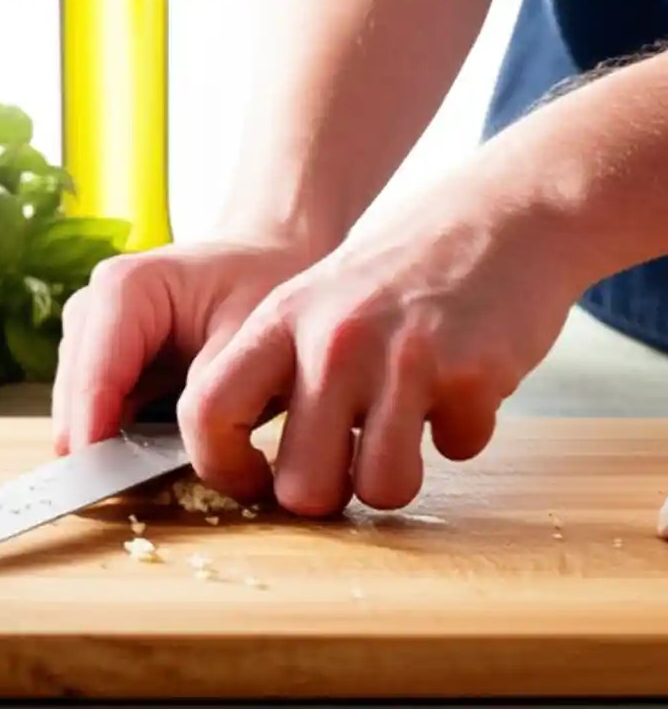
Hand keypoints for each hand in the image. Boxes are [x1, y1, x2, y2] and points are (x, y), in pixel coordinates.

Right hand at [52, 238, 317, 498]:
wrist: (265, 255)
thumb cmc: (265, 284)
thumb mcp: (253, 336)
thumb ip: (209, 392)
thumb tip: (176, 453)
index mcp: (124, 290)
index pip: (95, 382)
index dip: (98, 444)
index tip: (108, 495)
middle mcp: (90, 309)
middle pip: (76, 405)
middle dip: (107, 454)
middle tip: (155, 495)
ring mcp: (86, 336)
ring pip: (79, 417)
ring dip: (114, 450)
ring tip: (166, 473)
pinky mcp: (94, 361)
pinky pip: (95, 417)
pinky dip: (122, 441)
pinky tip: (160, 453)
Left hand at [177, 189, 578, 515]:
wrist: (502, 213)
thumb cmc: (399, 273)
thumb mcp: (312, 302)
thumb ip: (274, 371)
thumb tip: (239, 462)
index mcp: (279, 323)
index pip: (206, 412)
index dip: (221, 467)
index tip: (255, 480)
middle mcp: (332, 340)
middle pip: (301, 486)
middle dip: (328, 496)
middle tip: (347, 466)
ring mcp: (402, 357)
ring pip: (382, 490)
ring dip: (397, 478)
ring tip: (406, 433)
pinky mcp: (471, 371)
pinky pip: (458, 451)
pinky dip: (463, 433)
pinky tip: (461, 387)